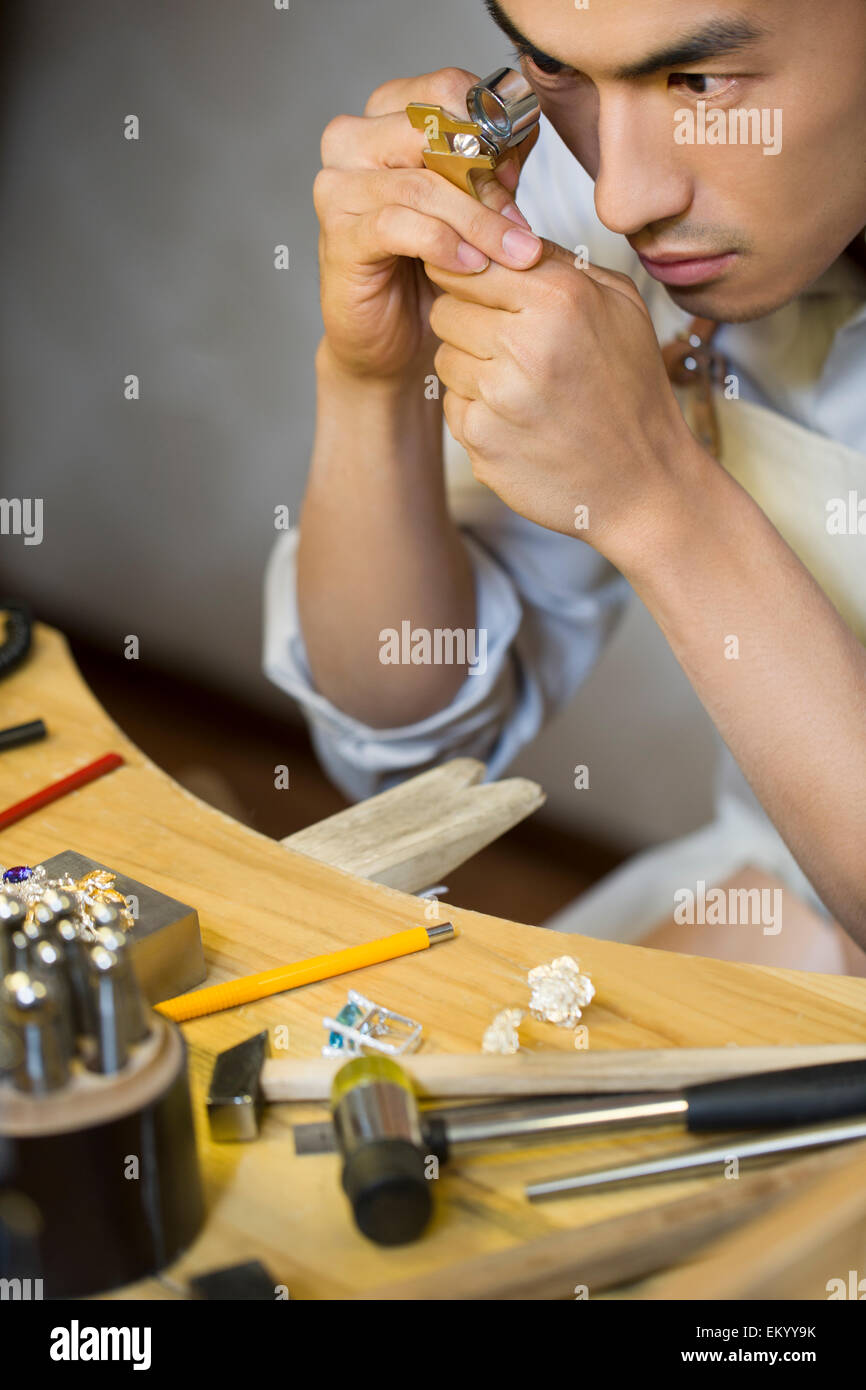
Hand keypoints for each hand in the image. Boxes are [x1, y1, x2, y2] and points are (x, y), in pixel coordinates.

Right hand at [314, 68, 541, 381]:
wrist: (399, 340)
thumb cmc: (433, 269)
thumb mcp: (473, 205)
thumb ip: (493, 164)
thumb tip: (524, 131)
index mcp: (384, 119)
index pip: (442, 91)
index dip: (490, 127)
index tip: (519, 171)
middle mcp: (351, 143)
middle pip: (430, 131)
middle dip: (486, 176)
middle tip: (522, 222)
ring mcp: (338, 190)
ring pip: (421, 185)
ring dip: (477, 221)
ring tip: (514, 254)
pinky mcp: (339, 237)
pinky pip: (398, 227)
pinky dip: (443, 245)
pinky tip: (471, 267)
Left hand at [426, 241, 704, 563]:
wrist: (644, 484)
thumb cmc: (632, 388)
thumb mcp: (618, 305)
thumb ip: (558, 262)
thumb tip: (501, 229)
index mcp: (561, 297)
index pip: (469, 259)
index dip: (468, 272)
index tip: (480, 287)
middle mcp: (526, 344)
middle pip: (446, 307)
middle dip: (469, 321)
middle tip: (509, 346)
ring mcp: (499, 396)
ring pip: (443, 357)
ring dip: (471, 368)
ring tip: (521, 386)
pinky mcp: (481, 440)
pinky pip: (452, 405)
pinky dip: (476, 411)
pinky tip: (518, 422)